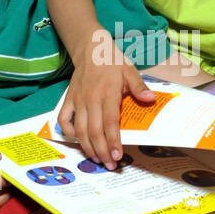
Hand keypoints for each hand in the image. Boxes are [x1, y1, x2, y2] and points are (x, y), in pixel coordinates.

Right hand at [57, 52, 153, 167]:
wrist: (90, 48)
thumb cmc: (112, 61)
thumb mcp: (130, 70)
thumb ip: (139, 86)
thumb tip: (150, 98)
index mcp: (108, 93)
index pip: (110, 122)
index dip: (113, 141)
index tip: (117, 155)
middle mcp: (91, 99)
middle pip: (94, 131)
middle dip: (102, 151)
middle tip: (110, 165)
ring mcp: (78, 100)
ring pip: (79, 129)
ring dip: (87, 147)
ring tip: (97, 159)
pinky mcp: (69, 99)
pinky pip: (64, 118)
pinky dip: (69, 132)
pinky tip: (78, 141)